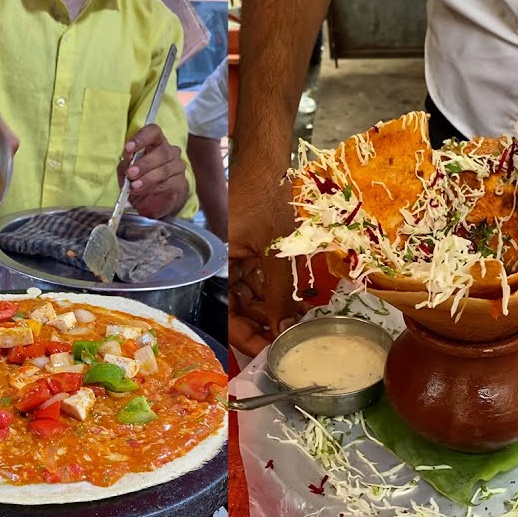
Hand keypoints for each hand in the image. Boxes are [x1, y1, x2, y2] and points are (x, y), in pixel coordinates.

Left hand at [122, 124, 187, 218]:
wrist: (152, 200)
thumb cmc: (139, 179)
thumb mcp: (126, 169)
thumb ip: (126, 163)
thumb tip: (128, 158)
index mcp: (156, 142)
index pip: (153, 132)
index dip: (141, 138)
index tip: (129, 148)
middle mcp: (170, 152)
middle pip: (161, 152)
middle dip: (144, 163)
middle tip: (131, 173)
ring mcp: (177, 167)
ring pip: (164, 169)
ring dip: (147, 178)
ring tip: (134, 185)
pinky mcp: (180, 183)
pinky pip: (167, 184)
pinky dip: (152, 188)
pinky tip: (142, 191)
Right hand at [227, 168, 300, 355]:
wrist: (268, 163)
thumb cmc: (267, 199)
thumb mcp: (278, 252)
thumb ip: (280, 293)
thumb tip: (284, 330)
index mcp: (220, 266)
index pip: (227, 314)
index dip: (246, 338)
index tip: (269, 354)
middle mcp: (224, 265)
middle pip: (238, 309)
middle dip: (262, 328)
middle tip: (288, 345)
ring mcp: (237, 258)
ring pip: (251, 297)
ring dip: (272, 313)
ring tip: (297, 327)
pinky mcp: (250, 251)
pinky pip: (259, 280)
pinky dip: (275, 293)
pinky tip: (296, 306)